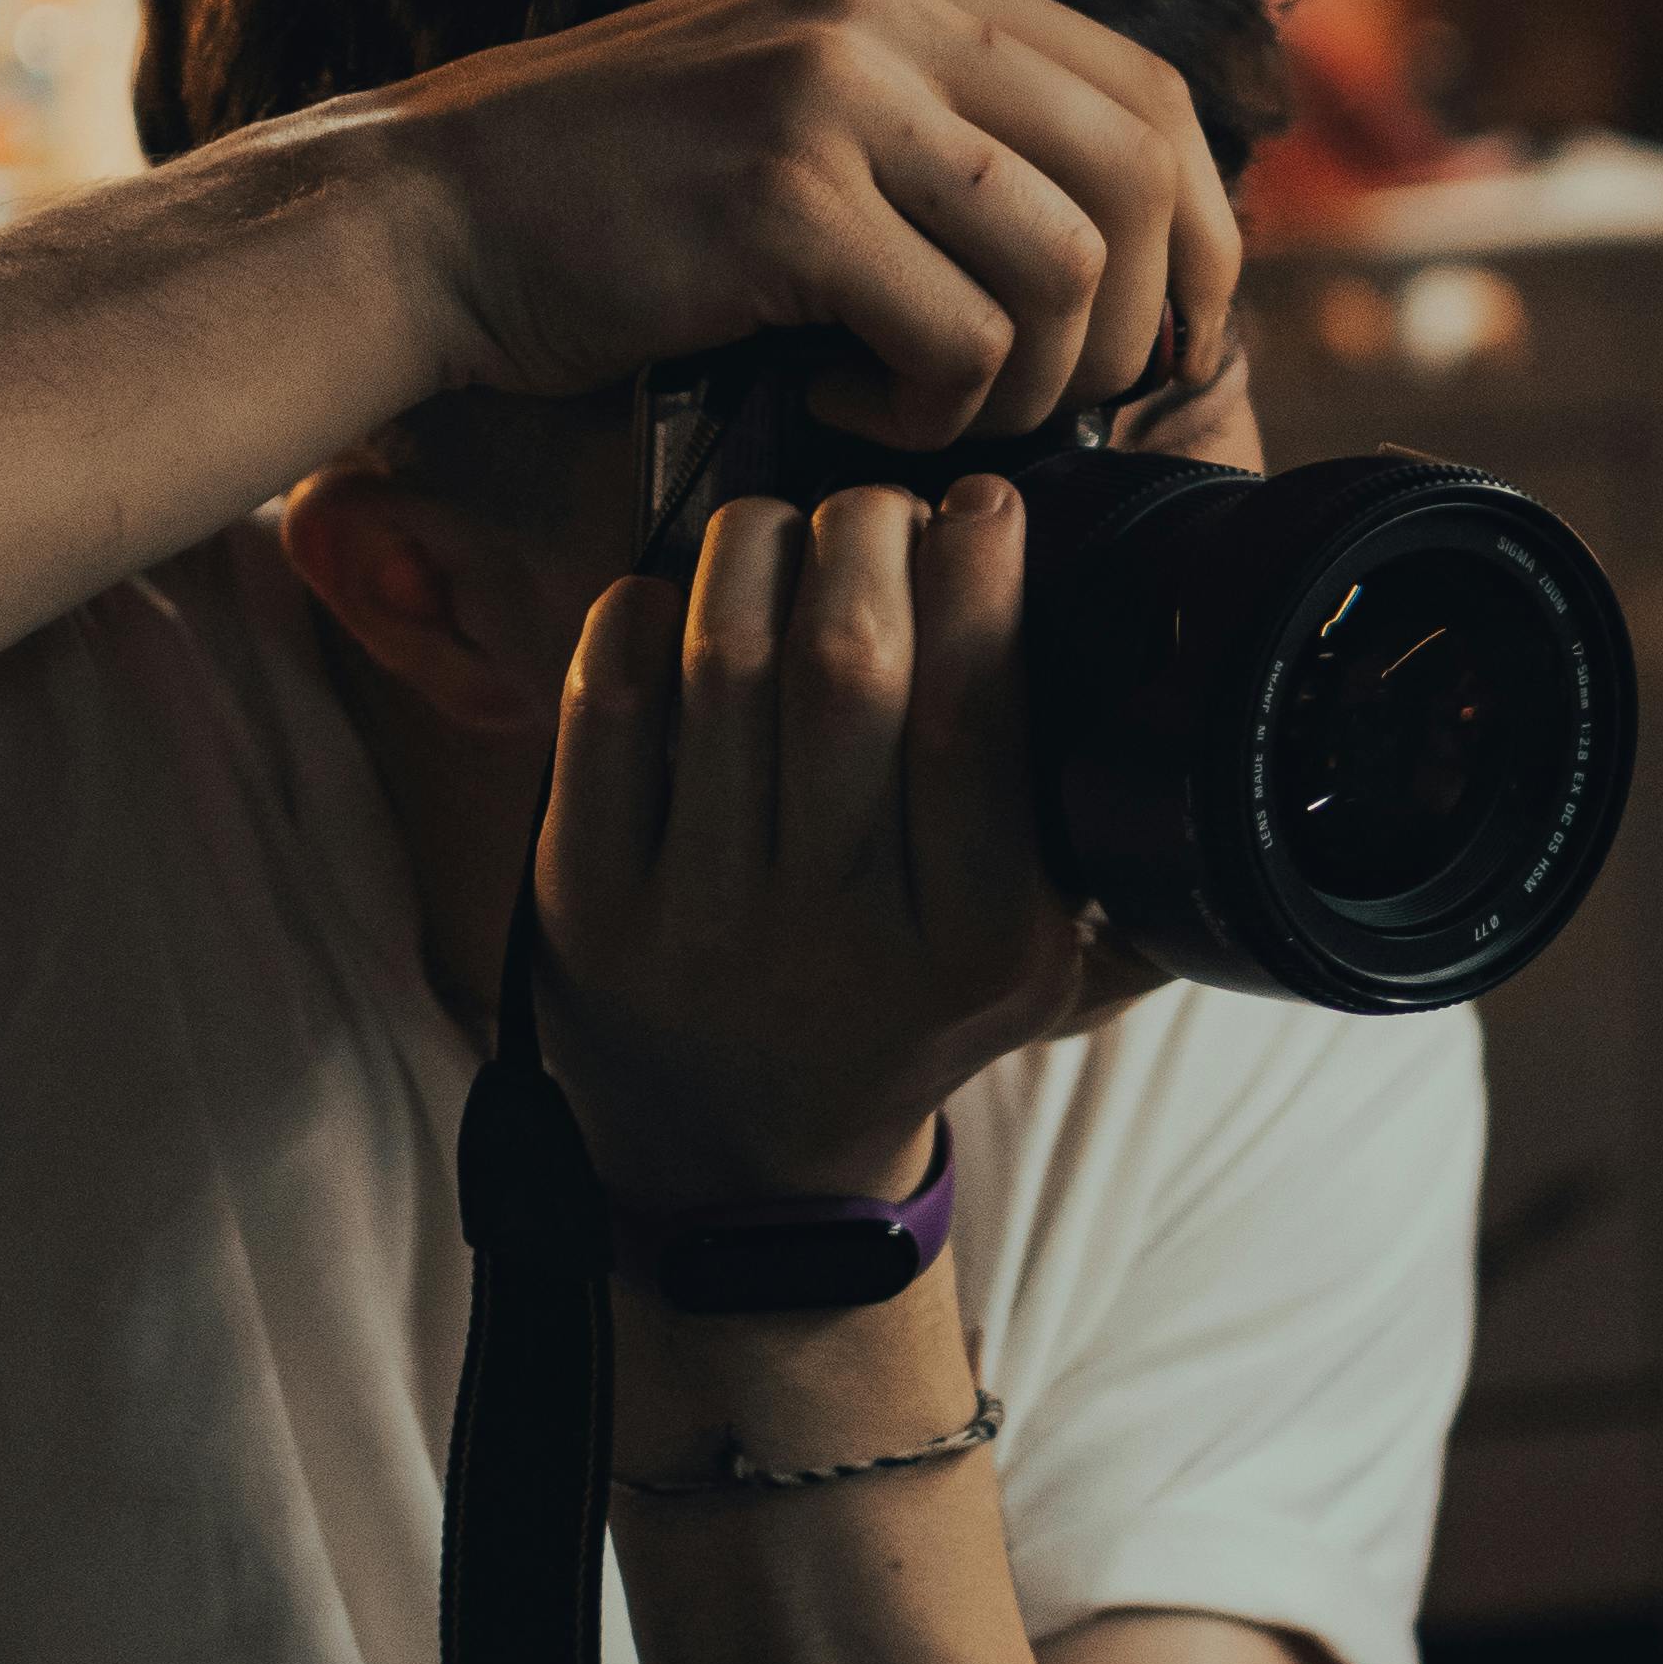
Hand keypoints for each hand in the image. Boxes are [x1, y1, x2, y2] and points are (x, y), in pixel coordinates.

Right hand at [376, 0, 1238, 448]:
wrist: (431, 214)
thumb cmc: (622, 198)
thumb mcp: (805, 104)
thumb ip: (946, 127)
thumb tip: (1127, 232)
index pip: (1154, 91)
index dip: (1205, 234)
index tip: (1169, 339)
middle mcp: (895, 8)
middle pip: (1146, 173)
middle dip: (1140, 324)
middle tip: (1057, 401)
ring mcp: (839, 95)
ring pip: (1069, 266)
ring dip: (1028, 380)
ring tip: (929, 403)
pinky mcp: (787, 201)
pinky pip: (960, 337)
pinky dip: (928, 406)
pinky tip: (841, 400)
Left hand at [537, 473, 1090, 1206]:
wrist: (742, 1159)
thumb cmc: (899, 1003)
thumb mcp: (1029, 952)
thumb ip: (1062, 814)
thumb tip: (1079, 585)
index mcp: (978, 947)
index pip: (974, 716)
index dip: (979, 575)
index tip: (985, 504)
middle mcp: (835, 937)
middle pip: (844, 666)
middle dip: (866, 535)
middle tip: (876, 508)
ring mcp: (698, 923)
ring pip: (722, 663)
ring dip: (756, 549)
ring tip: (785, 529)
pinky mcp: (583, 907)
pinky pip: (603, 709)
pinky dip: (639, 614)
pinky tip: (678, 594)